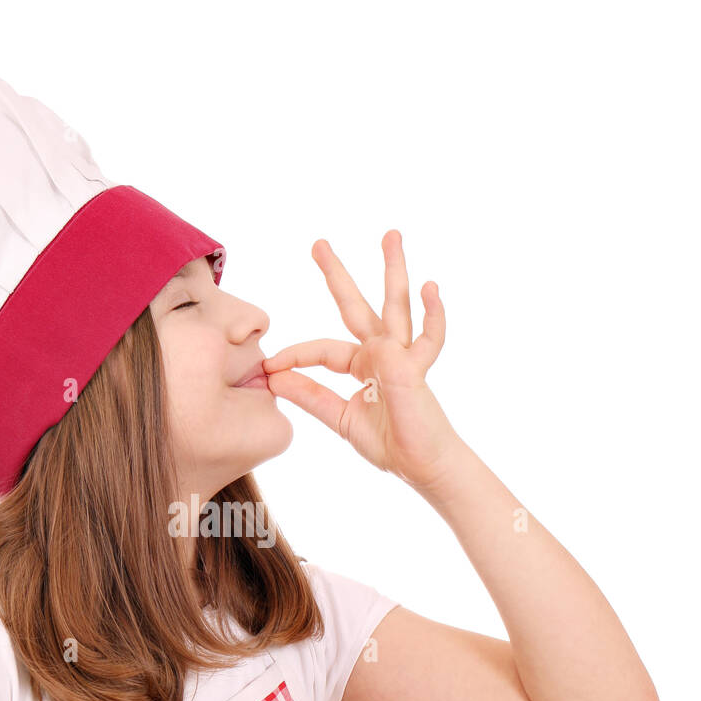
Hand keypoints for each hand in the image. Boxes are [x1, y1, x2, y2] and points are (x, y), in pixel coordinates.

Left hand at [262, 232, 464, 491]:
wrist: (421, 466)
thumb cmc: (390, 444)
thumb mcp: (339, 418)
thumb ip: (310, 396)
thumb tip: (273, 379)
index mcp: (360, 365)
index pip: (320, 349)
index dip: (293, 356)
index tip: (267, 364)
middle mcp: (380, 352)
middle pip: (355, 305)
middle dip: (336, 275)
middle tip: (317, 243)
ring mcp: (400, 355)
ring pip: (394, 304)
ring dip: (393, 268)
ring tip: (390, 234)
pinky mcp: (414, 367)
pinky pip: (429, 337)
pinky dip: (433, 314)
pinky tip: (431, 287)